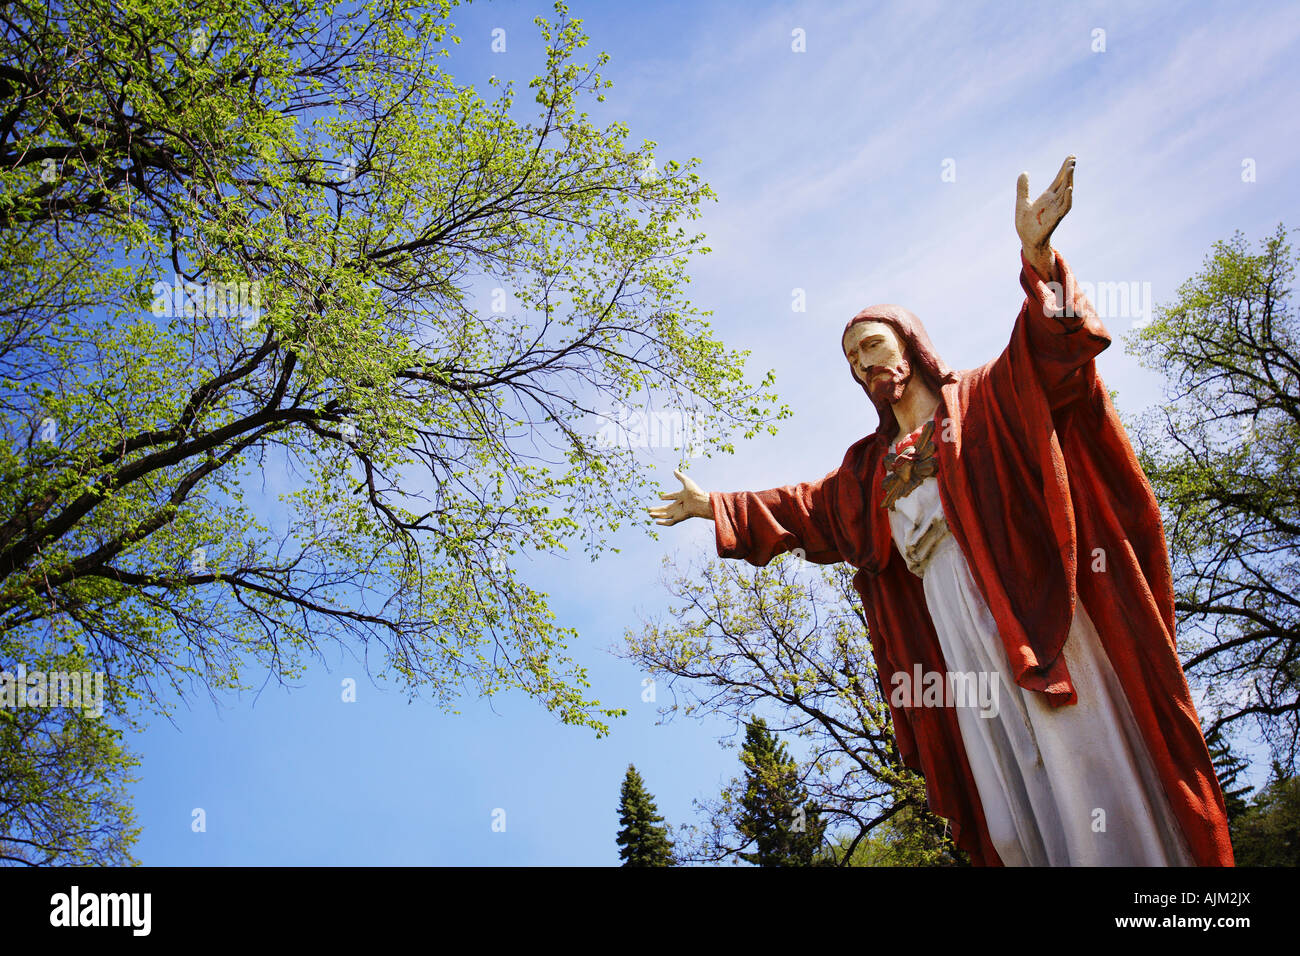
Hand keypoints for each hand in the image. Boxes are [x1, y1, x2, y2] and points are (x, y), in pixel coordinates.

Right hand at [648, 468, 712, 525]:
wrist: (700, 502)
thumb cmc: (695, 492)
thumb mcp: (686, 482)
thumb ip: (680, 476)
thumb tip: (675, 469)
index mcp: (681, 497)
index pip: (672, 497)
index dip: (667, 497)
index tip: (660, 497)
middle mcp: (679, 505)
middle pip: (666, 508)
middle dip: (657, 509)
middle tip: (649, 509)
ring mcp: (678, 512)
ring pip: (665, 515)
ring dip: (657, 515)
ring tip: (649, 514)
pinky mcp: (679, 518)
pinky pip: (669, 522)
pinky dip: (663, 523)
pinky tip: (656, 522)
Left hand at [1016, 155, 1074, 277]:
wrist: (1027, 240)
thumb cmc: (1026, 224)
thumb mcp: (1022, 202)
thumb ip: (1023, 188)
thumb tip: (1024, 172)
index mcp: (1048, 197)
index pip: (1059, 180)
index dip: (1064, 169)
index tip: (1071, 157)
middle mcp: (1054, 201)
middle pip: (1064, 183)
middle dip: (1069, 171)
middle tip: (1073, 158)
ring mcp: (1056, 209)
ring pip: (1066, 192)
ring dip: (1069, 180)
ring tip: (1071, 168)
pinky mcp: (1056, 218)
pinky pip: (1064, 207)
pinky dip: (1068, 198)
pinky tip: (1069, 188)